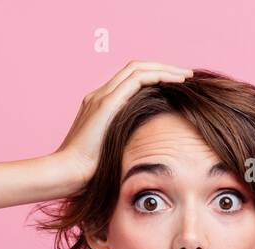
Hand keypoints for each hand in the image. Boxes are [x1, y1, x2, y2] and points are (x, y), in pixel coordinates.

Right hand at [53, 60, 193, 190]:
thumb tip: (149, 153)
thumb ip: (127, 144)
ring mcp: (101, 97)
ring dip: (165, 69)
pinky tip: (176, 81)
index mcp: (100, 105)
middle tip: (187, 75)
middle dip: (163, 69)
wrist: (67, 173)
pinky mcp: (105, 103)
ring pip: (138, 69)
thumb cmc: (90, 174)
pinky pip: (137, 79)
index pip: (131, 81)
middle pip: (135, 69)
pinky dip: (159, 76)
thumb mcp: (114, 154)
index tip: (177, 86)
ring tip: (186, 75)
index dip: (155, 78)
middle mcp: (100, 95)